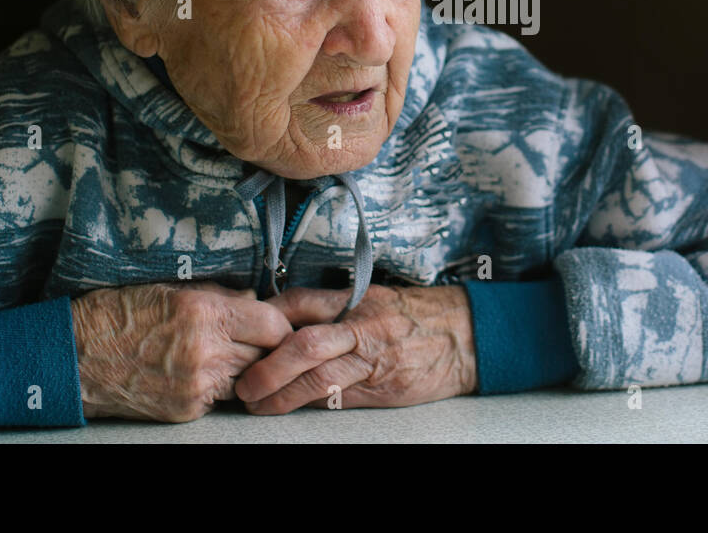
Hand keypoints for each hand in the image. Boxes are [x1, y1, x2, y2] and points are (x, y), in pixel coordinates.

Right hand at [70, 281, 291, 422]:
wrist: (74, 358)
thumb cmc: (118, 315)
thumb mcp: (170, 289)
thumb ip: (219, 295)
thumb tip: (254, 302)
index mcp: (204, 313)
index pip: (272, 323)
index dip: (277, 322)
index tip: (272, 321)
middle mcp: (206, 351)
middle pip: (264, 353)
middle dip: (263, 346)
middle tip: (252, 338)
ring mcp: (197, 385)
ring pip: (246, 377)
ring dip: (242, 366)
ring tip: (220, 353)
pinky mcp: (187, 410)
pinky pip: (220, 396)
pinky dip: (218, 384)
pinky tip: (197, 371)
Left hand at [235, 283, 476, 413]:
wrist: (465, 335)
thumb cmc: (416, 315)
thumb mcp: (376, 299)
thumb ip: (336, 309)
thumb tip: (288, 322)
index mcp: (355, 298)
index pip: (298, 302)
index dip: (266, 318)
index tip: (245, 334)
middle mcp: (361, 325)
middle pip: (303, 344)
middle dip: (267, 367)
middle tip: (243, 384)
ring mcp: (372, 357)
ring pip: (318, 378)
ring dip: (281, 395)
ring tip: (257, 404)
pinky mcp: (383, 385)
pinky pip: (341, 397)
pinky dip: (313, 404)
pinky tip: (293, 409)